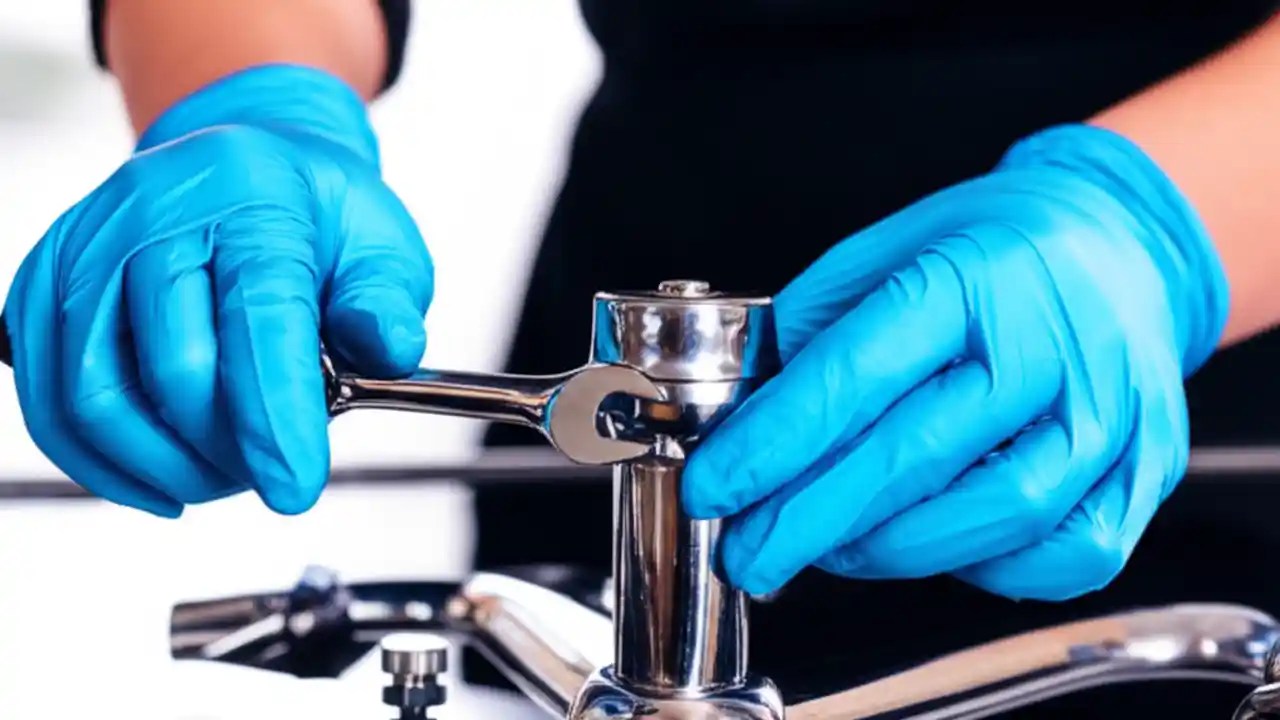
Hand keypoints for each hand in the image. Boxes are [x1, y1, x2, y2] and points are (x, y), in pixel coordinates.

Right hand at [3, 64, 432, 516]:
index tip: (296, 487)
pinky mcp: (44, 285)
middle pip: (173, 368)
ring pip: (94, 396)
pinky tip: (161, 480)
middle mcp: (154, 211)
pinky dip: (103, 464)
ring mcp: (87, 247)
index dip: (276, 415)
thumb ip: (388, 307)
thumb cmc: (317, 218)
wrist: (245, 169)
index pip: (259, 318)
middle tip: (273, 468)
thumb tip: (392, 349)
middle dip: (228, 450)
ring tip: (224, 475)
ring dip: (164, 466)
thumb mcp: (384, 250)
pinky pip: (48, 401)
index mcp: (252, 195)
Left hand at [683, 124, 1228, 600]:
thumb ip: (815, 329)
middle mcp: (1050, 345)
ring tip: (827, 549)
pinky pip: (1063, 553)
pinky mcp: (1147, 466)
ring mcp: (1111, 410)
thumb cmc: (993, 250)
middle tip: (749, 554)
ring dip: (889, 550)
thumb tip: (748, 424)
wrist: (1120, 243)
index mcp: (970, 278)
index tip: (713, 488)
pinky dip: (987, 567)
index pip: (853, 376)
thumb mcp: (888, 249)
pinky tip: (934, 546)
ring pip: (995, 516)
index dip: (772, 445)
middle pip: (915, 457)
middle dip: (809, 521)